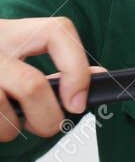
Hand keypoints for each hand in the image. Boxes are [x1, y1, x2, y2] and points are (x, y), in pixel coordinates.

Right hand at [1, 17, 90, 141]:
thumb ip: (56, 60)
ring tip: (4, 121)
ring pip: (3, 118)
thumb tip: (97, 77)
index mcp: (8, 31)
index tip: (78, 101)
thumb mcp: (16, 49)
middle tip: (48, 125)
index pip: (57, 32)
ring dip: (10, 131)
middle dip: (48, 118)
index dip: (76, 68)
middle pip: (32, 85)